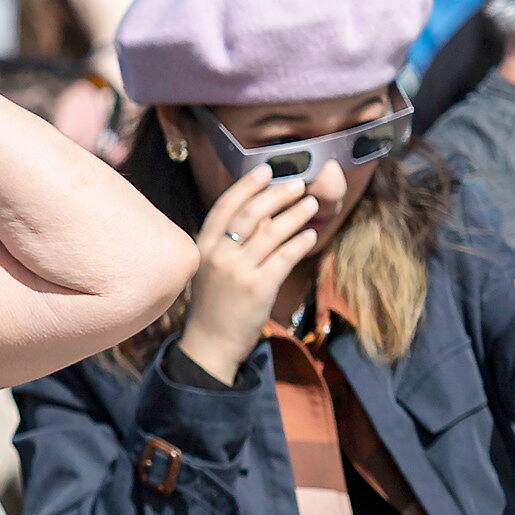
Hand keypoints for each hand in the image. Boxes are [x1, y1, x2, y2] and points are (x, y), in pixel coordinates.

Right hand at [175, 168, 319, 380]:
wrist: (210, 344)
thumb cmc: (212, 305)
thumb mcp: (210, 268)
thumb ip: (227, 242)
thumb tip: (261, 213)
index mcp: (203, 246)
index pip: (225, 206)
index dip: (247, 185)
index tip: (266, 169)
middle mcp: (219, 255)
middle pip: (252, 214)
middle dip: (277, 194)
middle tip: (298, 184)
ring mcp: (238, 271)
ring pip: (272, 233)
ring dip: (295, 214)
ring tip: (311, 203)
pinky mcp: (259, 288)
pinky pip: (285, 257)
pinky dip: (300, 242)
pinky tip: (311, 234)